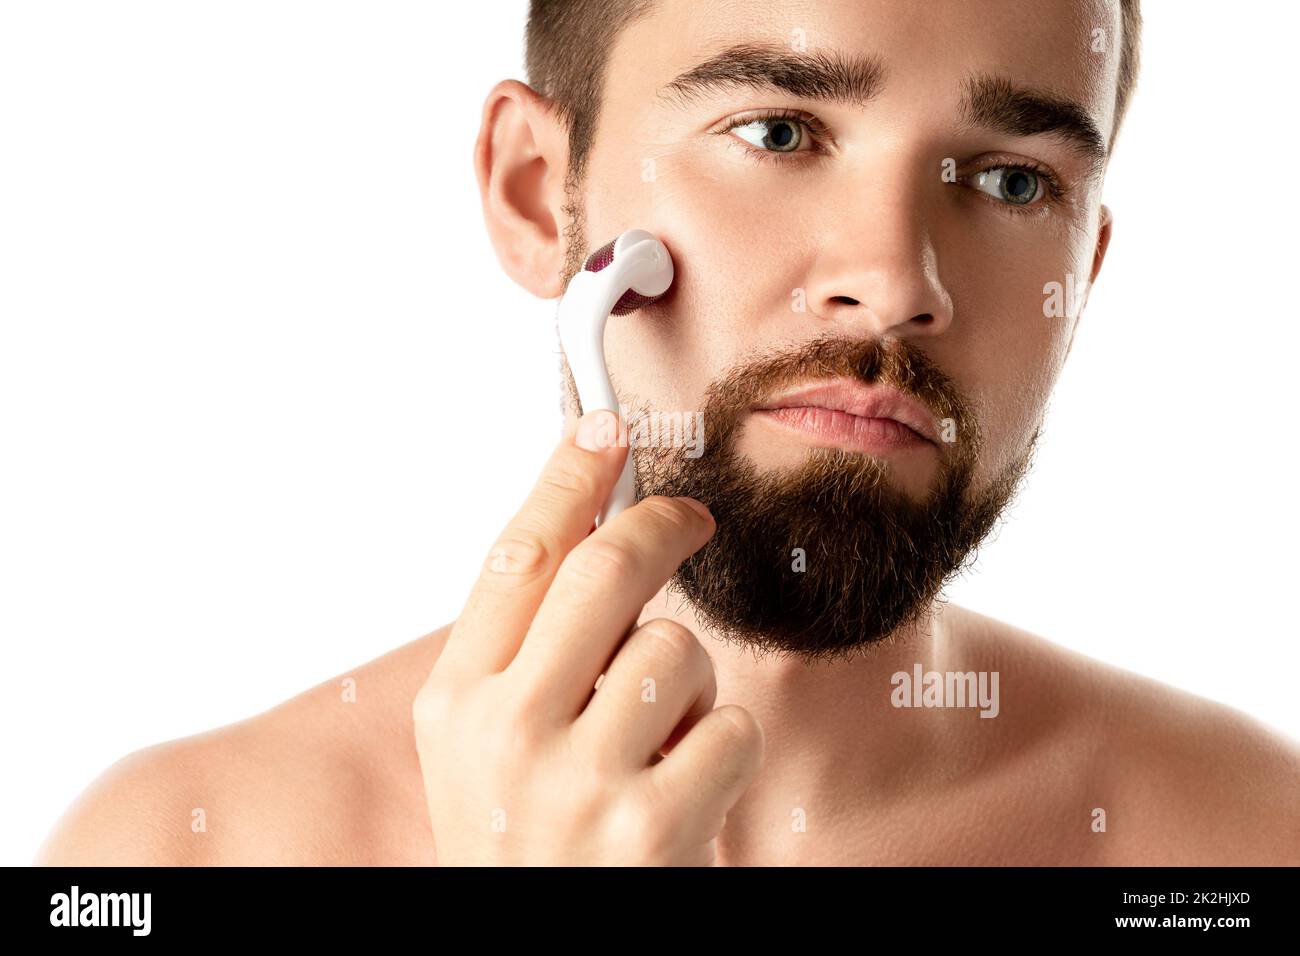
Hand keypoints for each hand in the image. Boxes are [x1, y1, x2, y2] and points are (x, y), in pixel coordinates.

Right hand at [413, 408, 764, 864]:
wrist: (538, 950)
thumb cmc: (527, 842)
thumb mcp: (488, 747)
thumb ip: (526, 652)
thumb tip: (597, 528)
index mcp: (455, 705)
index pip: (514, 558)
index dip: (566, 478)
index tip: (605, 424)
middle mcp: (504, 735)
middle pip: (604, 570)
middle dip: (662, 524)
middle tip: (692, 517)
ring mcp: (578, 783)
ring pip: (678, 647)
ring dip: (689, 680)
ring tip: (658, 738)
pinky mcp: (653, 829)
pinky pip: (730, 725)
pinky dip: (725, 749)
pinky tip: (687, 794)